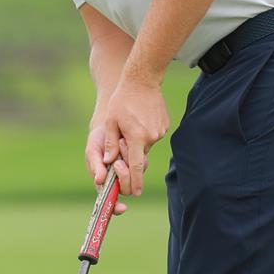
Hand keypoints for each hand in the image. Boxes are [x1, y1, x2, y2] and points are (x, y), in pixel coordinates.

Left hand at [85, 78, 169, 200]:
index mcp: (137, 137)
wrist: (143, 80)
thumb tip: (109, 163)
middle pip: (139, 155)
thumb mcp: (111, 122)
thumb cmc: (123, 100)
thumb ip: (110, 144)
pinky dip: (144, 132)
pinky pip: (152, 136)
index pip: (136, 166)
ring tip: (130, 122)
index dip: (135, 181)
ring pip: (145, 145)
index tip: (135, 193)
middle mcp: (151, 137)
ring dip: (136, 141)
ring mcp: (160, 132)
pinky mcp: (165, 126)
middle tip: (123, 141)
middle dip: (131, 154)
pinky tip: (139, 118)